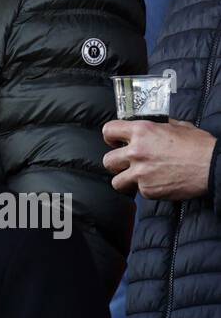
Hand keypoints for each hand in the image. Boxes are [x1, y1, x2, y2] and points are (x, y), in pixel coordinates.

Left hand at [102, 118, 216, 199]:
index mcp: (142, 131)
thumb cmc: (198, 145)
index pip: (109, 130)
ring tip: (140, 176)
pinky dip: (146, 188)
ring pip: (116, 181)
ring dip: (126, 179)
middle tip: (128, 163)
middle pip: (108, 160)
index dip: (111, 137)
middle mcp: (136, 152)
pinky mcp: (146, 190)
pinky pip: (137, 191)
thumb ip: (158, 127)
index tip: (115, 141)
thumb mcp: (178, 126)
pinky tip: (158, 182)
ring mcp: (140, 173)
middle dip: (116, 163)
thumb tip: (150, 127)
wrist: (212, 166)